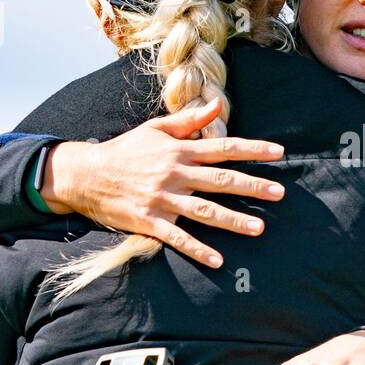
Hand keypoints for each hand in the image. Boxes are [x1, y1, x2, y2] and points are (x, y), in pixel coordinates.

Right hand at [39, 99, 284, 267]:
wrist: (85, 175)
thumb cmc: (125, 150)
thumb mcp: (155, 129)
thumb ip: (188, 120)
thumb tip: (217, 104)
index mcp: (178, 151)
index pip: (223, 147)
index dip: (252, 149)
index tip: (279, 152)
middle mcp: (174, 173)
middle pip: (220, 179)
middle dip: (252, 186)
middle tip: (279, 193)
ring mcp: (162, 199)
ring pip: (204, 210)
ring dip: (233, 220)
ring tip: (259, 228)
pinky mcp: (149, 221)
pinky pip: (177, 237)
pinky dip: (198, 249)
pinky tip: (218, 259)